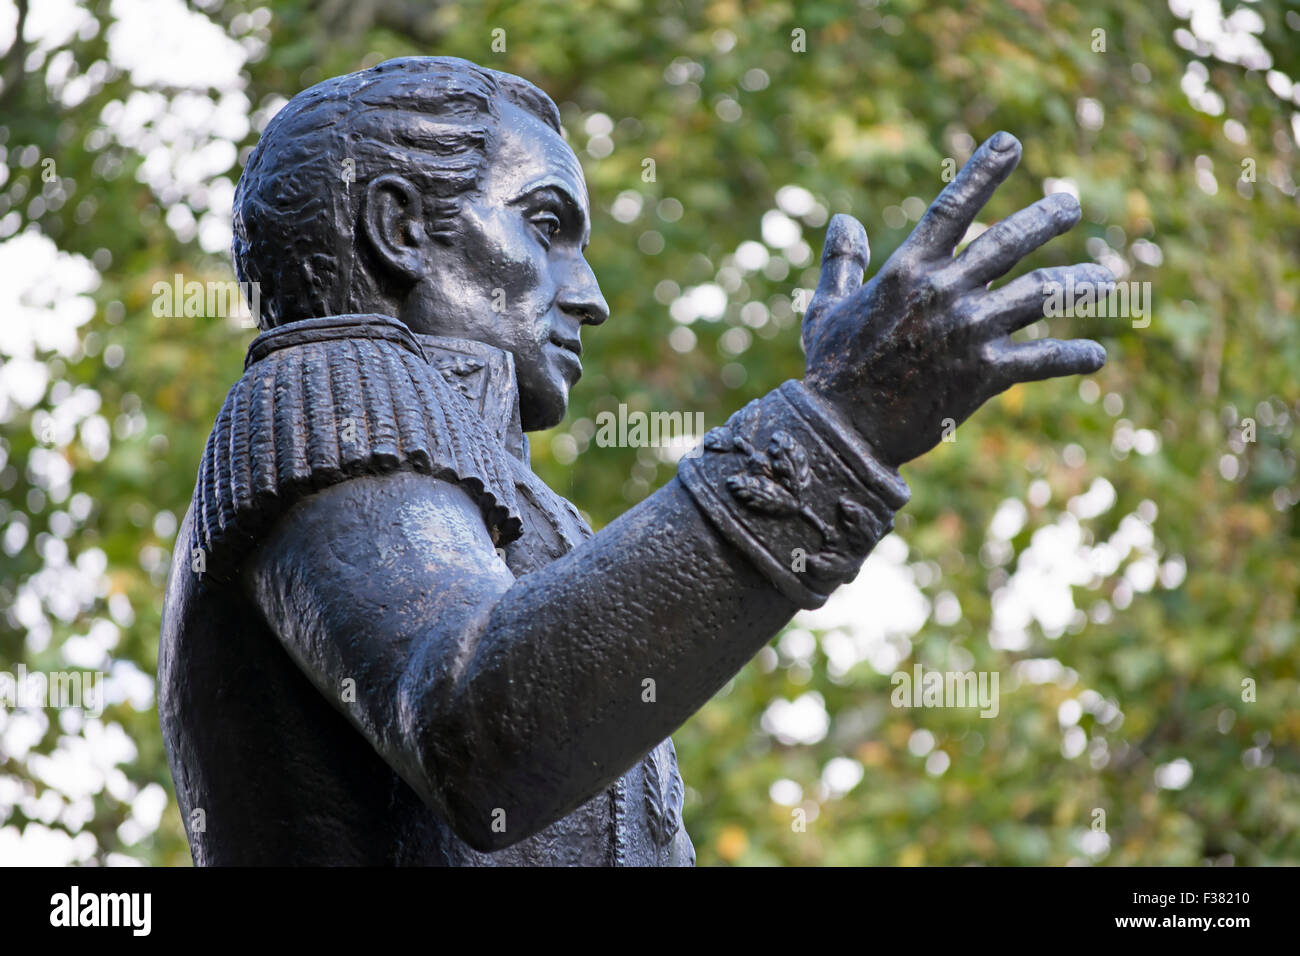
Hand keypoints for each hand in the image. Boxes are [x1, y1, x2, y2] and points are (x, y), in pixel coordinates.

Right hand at [801, 131, 1110, 466]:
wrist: (843, 433)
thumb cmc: (831, 370)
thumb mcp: (827, 308)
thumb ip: (840, 262)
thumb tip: (844, 222)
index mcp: (907, 271)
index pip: (953, 208)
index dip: (984, 171)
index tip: (1011, 143)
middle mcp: (945, 292)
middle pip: (1010, 242)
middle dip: (1047, 217)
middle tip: (1069, 205)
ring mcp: (969, 332)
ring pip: (1040, 293)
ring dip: (1076, 283)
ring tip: (1101, 278)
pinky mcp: (985, 374)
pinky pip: (1042, 360)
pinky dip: (1072, 356)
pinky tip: (1096, 355)